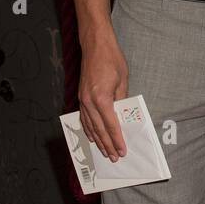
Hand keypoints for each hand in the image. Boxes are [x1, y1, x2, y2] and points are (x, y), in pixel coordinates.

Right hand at [78, 30, 129, 160]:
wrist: (95, 46)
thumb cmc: (112, 60)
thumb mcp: (123, 81)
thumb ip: (122, 101)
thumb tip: (123, 116)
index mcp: (101, 98)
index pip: (111, 125)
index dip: (117, 139)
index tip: (122, 150)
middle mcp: (89, 102)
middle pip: (99, 129)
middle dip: (107, 145)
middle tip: (114, 157)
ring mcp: (83, 100)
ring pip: (90, 126)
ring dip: (97, 140)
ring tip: (104, 152)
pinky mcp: (81, 97)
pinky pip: (84, 118)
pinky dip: (88, 129)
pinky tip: (92, 136)